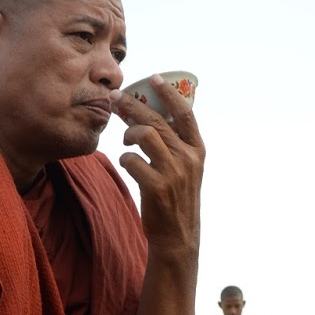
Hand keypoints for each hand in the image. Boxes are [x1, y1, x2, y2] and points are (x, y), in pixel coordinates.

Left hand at [111, 78, 203, 255]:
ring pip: (144, 134)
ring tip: (125, 140)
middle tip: (116, 99)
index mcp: (198, 150)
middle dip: (132, 106)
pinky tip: (126, 163)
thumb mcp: (186, 169)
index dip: (169, 92)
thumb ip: (175, 144)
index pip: (185, 112)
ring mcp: (174, 172)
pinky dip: (123, 158)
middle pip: (157, 119)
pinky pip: (131, 159)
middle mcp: (189, 158)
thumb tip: (150, 116)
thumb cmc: (177, 198)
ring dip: (128, 134)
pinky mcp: (157, 187)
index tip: (153, 78)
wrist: (178, 237)